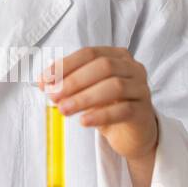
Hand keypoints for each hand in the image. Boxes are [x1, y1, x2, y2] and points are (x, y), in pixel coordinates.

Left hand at [38, 46, 159, 162]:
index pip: (89, 53)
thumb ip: (68, 84)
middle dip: (74, 81)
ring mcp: (141, 89)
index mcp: (117, 56)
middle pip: (104, 66)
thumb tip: (44, 82)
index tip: (45, 79)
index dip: (66, 65)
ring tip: (64, 110)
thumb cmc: (108, 106)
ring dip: (84, 98)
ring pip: (114, 87)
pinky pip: (123, 110)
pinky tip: (84, 121)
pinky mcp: (143, 111)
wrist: (132, 133)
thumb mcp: (87, 91)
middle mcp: (133, 68)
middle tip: (53, 96)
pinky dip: (101, 115)